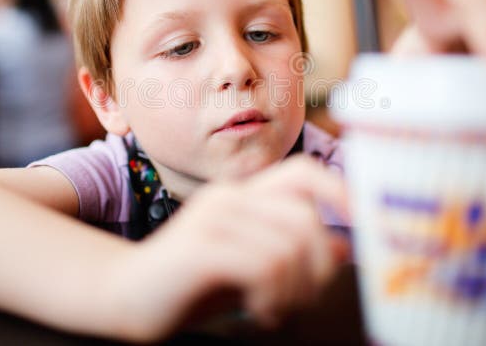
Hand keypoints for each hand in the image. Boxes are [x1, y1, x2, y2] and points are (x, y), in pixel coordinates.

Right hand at [119, 155, 348, 340]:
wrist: (123, 296)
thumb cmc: (189, 284)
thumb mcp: (248, 266)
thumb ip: (290, 252)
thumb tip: (344, 248)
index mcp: (242, 195)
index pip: (302, 173)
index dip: (340, 190)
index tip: (362, 222)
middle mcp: (229, 197)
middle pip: (306, 218)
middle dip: (320, 266)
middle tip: (303, 297)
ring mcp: (213, 218)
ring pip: (290, 246)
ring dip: (296, 290)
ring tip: (276, 308)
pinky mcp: (201, 247)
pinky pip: (265, 266)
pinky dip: (274, 297)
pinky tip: (259, 311)